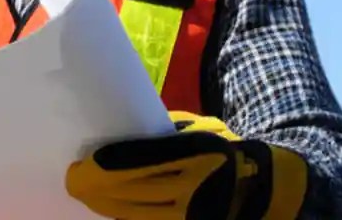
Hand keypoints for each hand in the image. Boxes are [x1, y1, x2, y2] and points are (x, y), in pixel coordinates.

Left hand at [65, 112, 307, 219]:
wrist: (268, 189)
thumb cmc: (224, 150)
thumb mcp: (199, 130)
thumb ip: (163, 134)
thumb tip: (117, 134)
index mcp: (197, 152)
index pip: (139, 162)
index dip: (104, 168)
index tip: (80, 166)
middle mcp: (196, 186)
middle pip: (131, 194)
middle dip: (96, 190)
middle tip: (73, 181)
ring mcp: (194, 214)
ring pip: (136, 216)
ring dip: (107, 208)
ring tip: (88, 197)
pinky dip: (128, 219)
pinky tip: (112, 212)